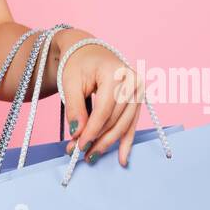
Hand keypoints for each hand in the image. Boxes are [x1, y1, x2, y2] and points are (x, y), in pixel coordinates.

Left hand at [59, 33, 143, 166]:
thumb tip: (77, 134)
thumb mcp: (70, 82)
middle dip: (97, 139)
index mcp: (116, 73)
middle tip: (80, 155)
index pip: (105, 109)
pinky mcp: (137, 100)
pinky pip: (131, 124)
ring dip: (108, 143)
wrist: (87, 51)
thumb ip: (74, 107)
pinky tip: (121, 158)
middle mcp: (132, 82)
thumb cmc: (78, 64)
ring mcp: (138, 91)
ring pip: (124, 125)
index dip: (92, 130)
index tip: (78, 146)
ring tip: (92, 157)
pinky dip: (125, 141)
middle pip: (116, 119)